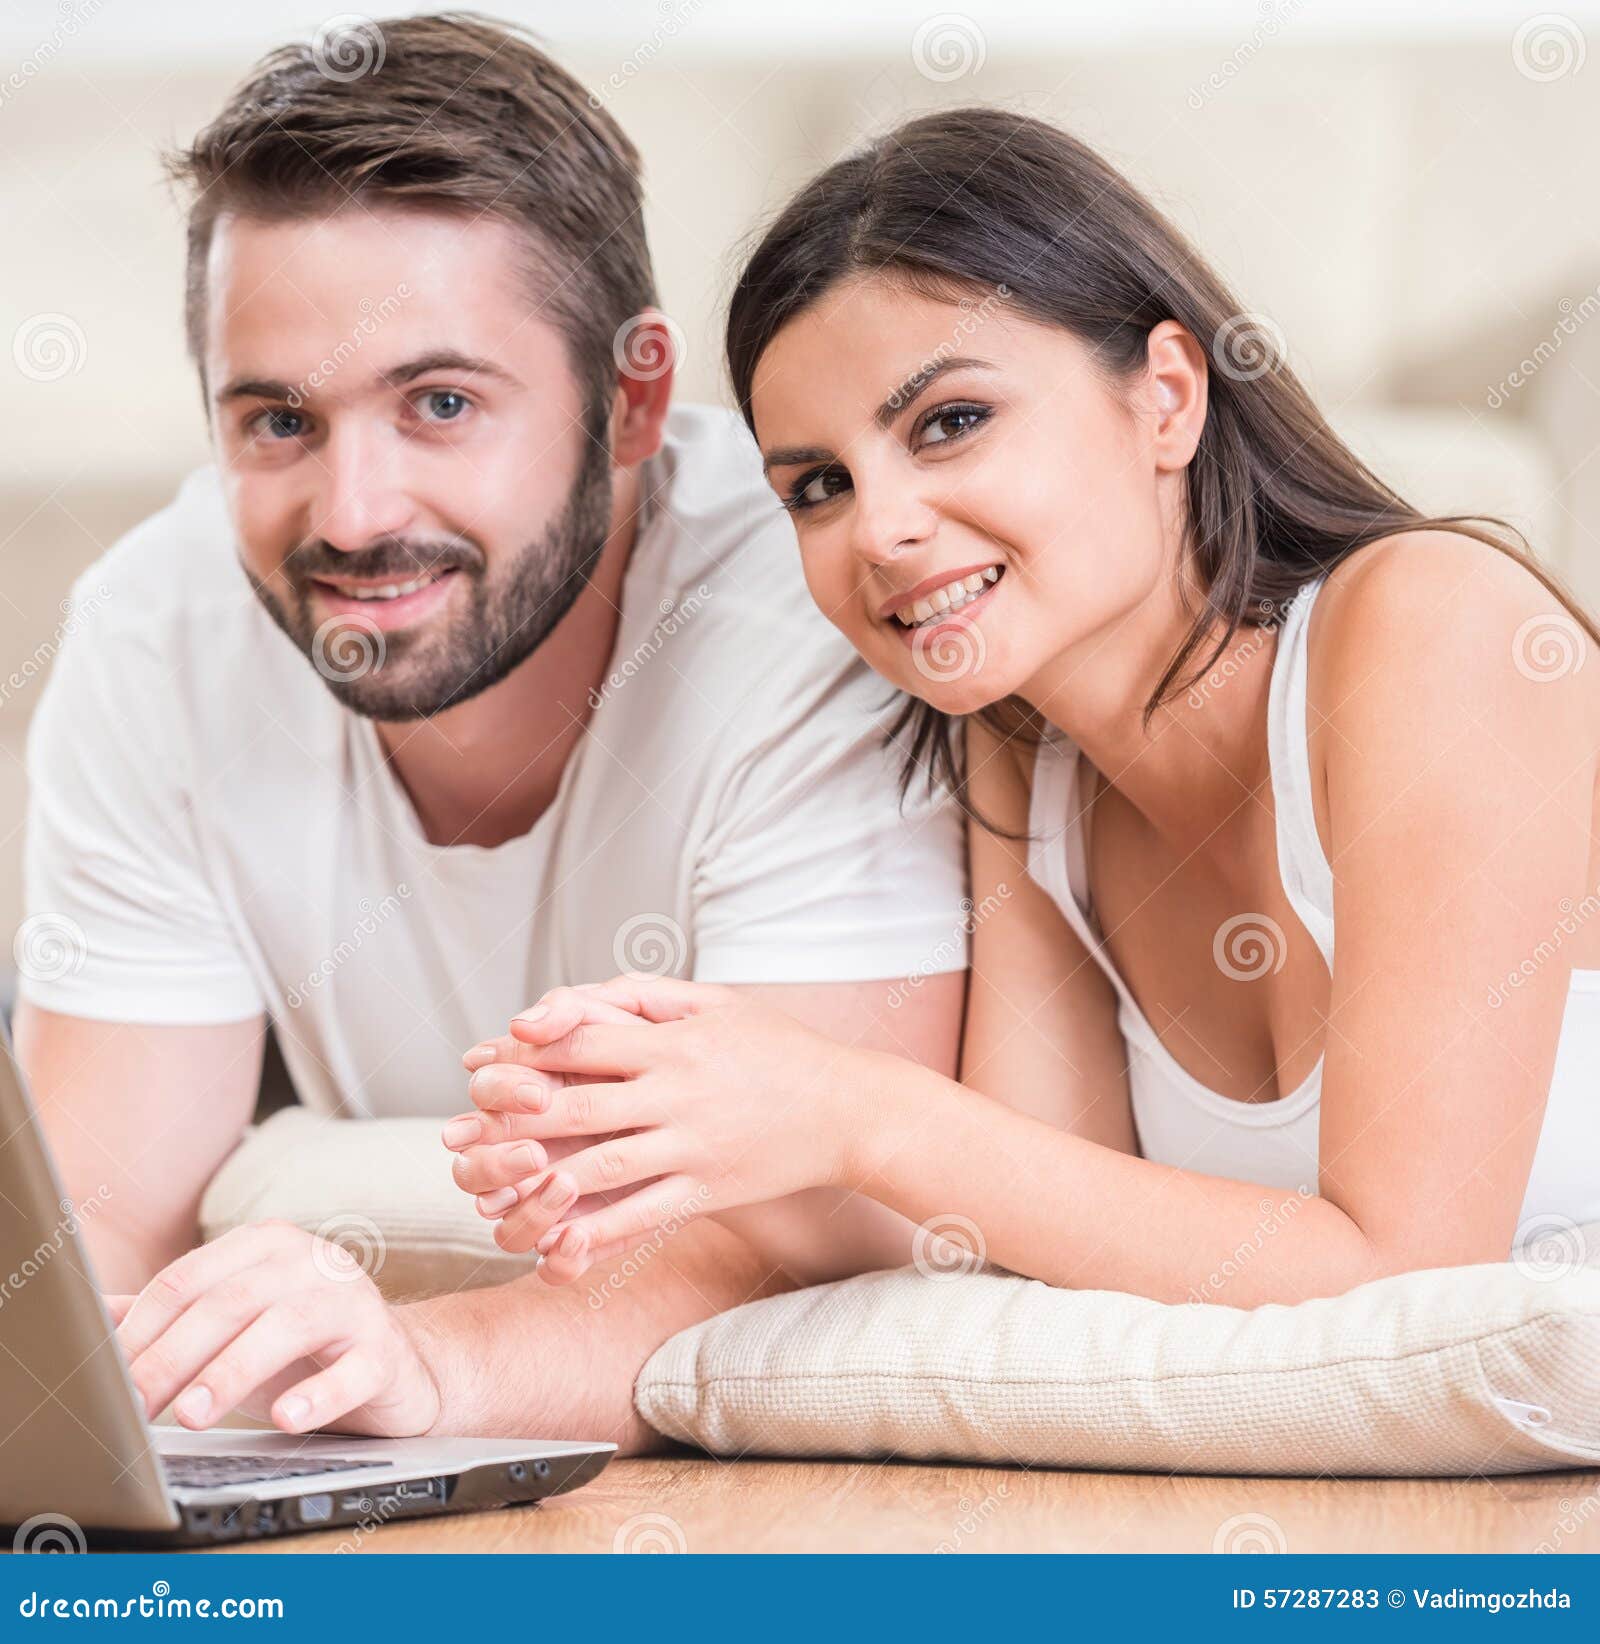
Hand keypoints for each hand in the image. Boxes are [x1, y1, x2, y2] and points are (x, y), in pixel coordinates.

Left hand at [108, 1221, 442, 1437]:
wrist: (394, 1367)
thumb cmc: (300, 1348)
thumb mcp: (230, 1326)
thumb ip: (168, 1317)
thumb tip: (92, 1319)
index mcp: (265, 1245)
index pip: (187, 1281)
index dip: (141, 1333)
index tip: (108, 1382)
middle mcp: (311, 1261)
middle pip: (230, 1302)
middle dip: (174, 1357)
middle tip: (136, 1406)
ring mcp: (354, 1301)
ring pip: (289, 1326)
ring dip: (233, 1372)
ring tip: (192, 1416)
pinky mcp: (386, 1349)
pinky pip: (355, 1369)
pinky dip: (319, 1394)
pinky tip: (286, 1418)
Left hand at [445, 975, 865, 1282]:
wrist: (847, 1109)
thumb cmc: (774, 1046)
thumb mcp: (714, 1000)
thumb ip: (640, 995)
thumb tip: (563, 1003)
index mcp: (674, 1041)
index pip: (582, 1041)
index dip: (524, 1053)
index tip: (481, 1067)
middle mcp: (677, 1092)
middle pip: (577, 1104)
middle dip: (513, 1120)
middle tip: (464, 1134)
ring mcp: (692, 1145)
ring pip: (599, 1167)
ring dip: (539, 1180)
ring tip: (492, 1189)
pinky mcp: (706, 1190)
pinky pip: (640, 1218)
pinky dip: (592, 1233)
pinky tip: (552, 1242)